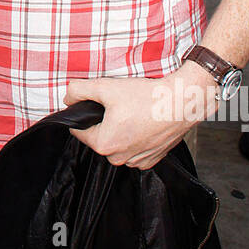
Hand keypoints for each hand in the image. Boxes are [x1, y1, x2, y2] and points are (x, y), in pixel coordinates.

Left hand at [64, 65, 216, 168]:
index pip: (80, 131)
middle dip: (103, 123)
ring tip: (133, 113)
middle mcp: (119, 158)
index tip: (98, 104)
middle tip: (118, 106)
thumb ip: (79, 90)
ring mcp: (137, 161)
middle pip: (99, 138)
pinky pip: (134, 150)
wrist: (181, 103)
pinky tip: (144, 123)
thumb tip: (67, 97)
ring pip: (117, 145)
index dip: (85, 115)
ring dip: (120, 131)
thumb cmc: (146, 97)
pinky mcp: (152, 160)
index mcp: (104, 144)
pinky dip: (136, 138)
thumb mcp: (106, 87)